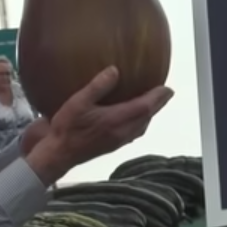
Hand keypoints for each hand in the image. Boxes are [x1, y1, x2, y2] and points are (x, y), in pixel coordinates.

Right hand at [25, 67, 172, 183]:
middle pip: (147, 118)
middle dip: (158, 105)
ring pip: (142, 127)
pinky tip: (134, 118)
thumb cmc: (67, 128)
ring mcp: (119, 141)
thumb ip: (98, 86)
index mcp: (116, 120)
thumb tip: (115, 71)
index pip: (145, 107)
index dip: (158, 98)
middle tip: (165, 93)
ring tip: (151, 103)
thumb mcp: (79, 102)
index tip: (168, 89)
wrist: (58, 154)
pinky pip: (134, 133)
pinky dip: (140, 123)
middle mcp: (122, 132)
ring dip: (149, 114)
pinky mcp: (113, 146)